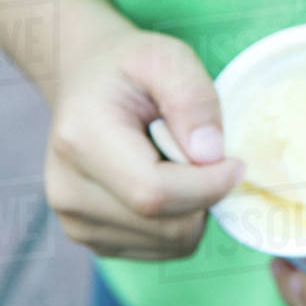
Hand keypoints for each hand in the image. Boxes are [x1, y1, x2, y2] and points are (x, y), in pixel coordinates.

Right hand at [44, 29, 244, 259]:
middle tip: (204, 151)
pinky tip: (165, 179)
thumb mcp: (166, 56)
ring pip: (170, 243)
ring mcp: (75, 222)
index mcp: (80, 140)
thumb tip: (210, 154)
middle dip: (204, 194)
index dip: (207, 186)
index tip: (237, 162)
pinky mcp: (92, 239)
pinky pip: (162, 249)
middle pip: (166, 225)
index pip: (153, 193)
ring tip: (177, 160)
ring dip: (194, 208)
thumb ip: (192, 97)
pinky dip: (179, 220)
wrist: (85, 81)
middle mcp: (68, 190)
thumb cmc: (128, 66)